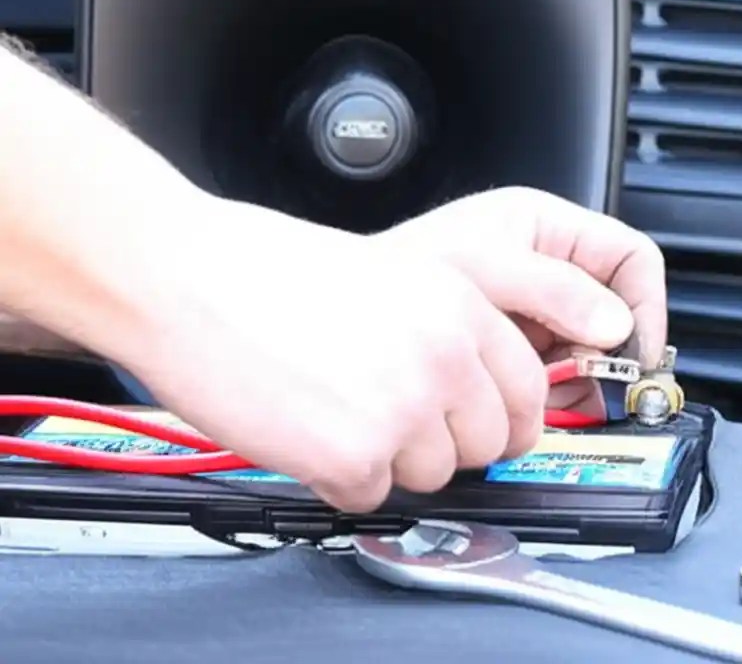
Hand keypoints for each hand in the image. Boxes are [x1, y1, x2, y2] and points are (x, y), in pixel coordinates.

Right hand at [119, 204, 549, 512]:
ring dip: (388, 460)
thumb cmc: (269, 273)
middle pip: (488, 444)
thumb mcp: (397, 278)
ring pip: (432, 476)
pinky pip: (370, 496)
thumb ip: (451, 335)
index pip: (527, 392)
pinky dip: (336, 478)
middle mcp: (446, 358)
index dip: (507, 420)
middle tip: (389, 419)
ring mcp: (405, 410)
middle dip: (445, 444)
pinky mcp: (354, 456)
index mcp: (462, 307)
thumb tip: (480, 397)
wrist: (185, 279)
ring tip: (333, 411)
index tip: (491, 430)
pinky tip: (303, 430)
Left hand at [376, 186, 668, 418]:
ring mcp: (535, 312)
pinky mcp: (516, 351)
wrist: (347, 316)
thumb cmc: (399, 272)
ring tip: (556, 395)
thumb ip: (555, 291)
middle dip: (612, 352)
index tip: (634, 352)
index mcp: (550, 228)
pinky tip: (533, 403)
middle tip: (597, 382)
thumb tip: (615, 326)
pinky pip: (560, 378)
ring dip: (584, 379)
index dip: (645, 306)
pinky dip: (557, 397)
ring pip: (592, 351)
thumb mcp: (488, 269)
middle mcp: (549, 268)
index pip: (633, 260)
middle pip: (618, 312)